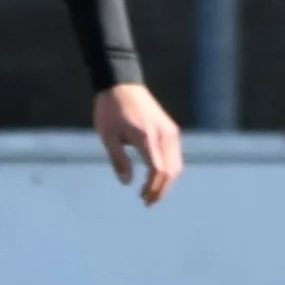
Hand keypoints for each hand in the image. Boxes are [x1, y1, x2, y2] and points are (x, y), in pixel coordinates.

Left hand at [94, 83, 181, 206]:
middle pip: (171, 171)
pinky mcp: (171, 129)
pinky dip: (169, 170)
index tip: (142, 198)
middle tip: (148, 202)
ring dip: (167, 182)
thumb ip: (118, 159)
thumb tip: (127, 183)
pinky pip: (175, 156)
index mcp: (146, 137)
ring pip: (177, 165)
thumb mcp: (107, 135)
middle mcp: (164, 135)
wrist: (121, 82)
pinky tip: (157, 178)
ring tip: (152, 194)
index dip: (152, 188)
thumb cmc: (110, 109)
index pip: (157, 170)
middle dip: (161, 190)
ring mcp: (170, 132)